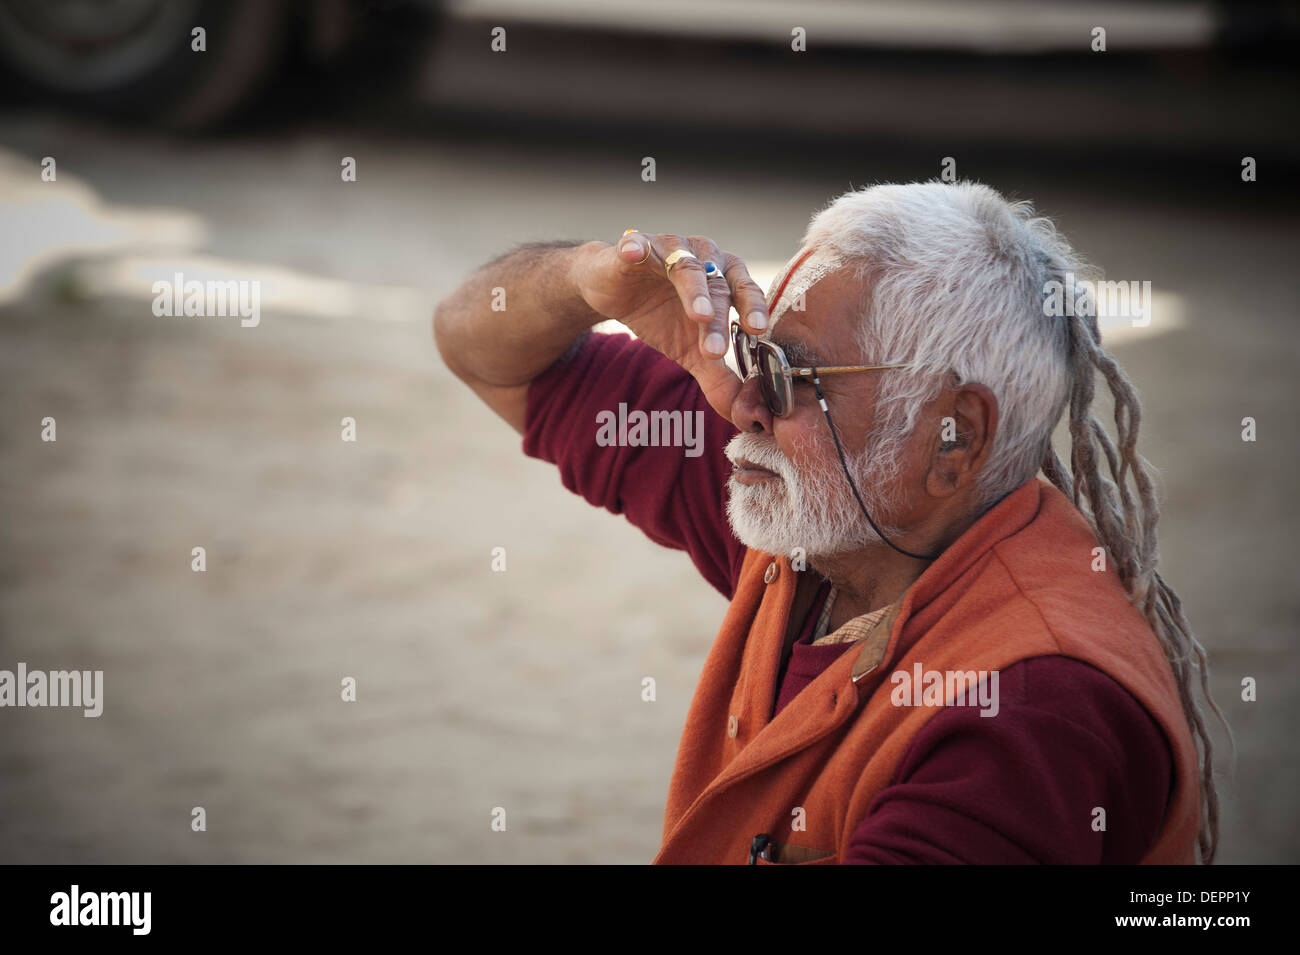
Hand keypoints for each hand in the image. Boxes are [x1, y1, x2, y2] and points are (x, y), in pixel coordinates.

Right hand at [569, 231, 769, 419]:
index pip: (746, 291)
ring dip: (693, 290)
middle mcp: (704, 256)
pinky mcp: (633, 245)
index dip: (753, 309)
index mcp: (725, 277)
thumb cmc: (661, 315)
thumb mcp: (690, 351)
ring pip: (686, 267)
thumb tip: (748, 416)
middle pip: (717, 286)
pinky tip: (634, 254)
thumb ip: (719, 378)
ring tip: (696, 314)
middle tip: (715, 350)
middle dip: (717, 318)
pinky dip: (634, 248)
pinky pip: (635, 244)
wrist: (614, 292)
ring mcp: (668, 248)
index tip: (757, 331)